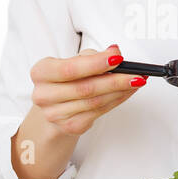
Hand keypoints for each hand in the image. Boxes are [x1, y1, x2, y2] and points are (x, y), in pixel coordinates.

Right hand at [29, 45, 145, 137]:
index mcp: (41, 73)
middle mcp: (44, 95)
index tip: (118, 57)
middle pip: (86, 88)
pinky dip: (117, 100)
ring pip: (95, 102)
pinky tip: (126, 92)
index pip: (70, 69)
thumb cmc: (66, 79)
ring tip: (136, 81)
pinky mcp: (70, 126)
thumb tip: (114, 52)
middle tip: (136, 73)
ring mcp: (55, 114)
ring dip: (120, 91)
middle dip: (115, 80)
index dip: (95, 64)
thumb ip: (91, 56)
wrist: (55, 105)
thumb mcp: (73, 62)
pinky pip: (99, 112)